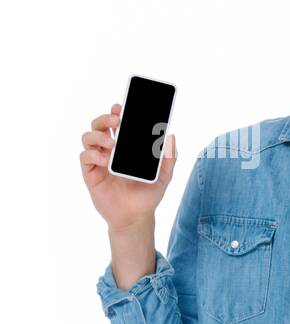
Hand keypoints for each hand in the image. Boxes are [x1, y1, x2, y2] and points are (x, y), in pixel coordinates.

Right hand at [80, 103, 177, 231]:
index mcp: (126, 147)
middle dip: (105, 119)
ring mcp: (98, 160)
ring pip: (89, 137)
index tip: (121, 106)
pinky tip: (104, 159)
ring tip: (112, 144)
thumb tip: (171, 136)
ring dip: (98, 136)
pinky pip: (85, 157)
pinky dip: (92, 154)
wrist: (136, 217)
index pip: (118, 124)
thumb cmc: (148, 195)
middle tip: (117, 121)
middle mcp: (109, 150)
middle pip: (100, 126)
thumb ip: (169, 157)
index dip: (116, 113)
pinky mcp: (90, 173)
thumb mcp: (164, 176)